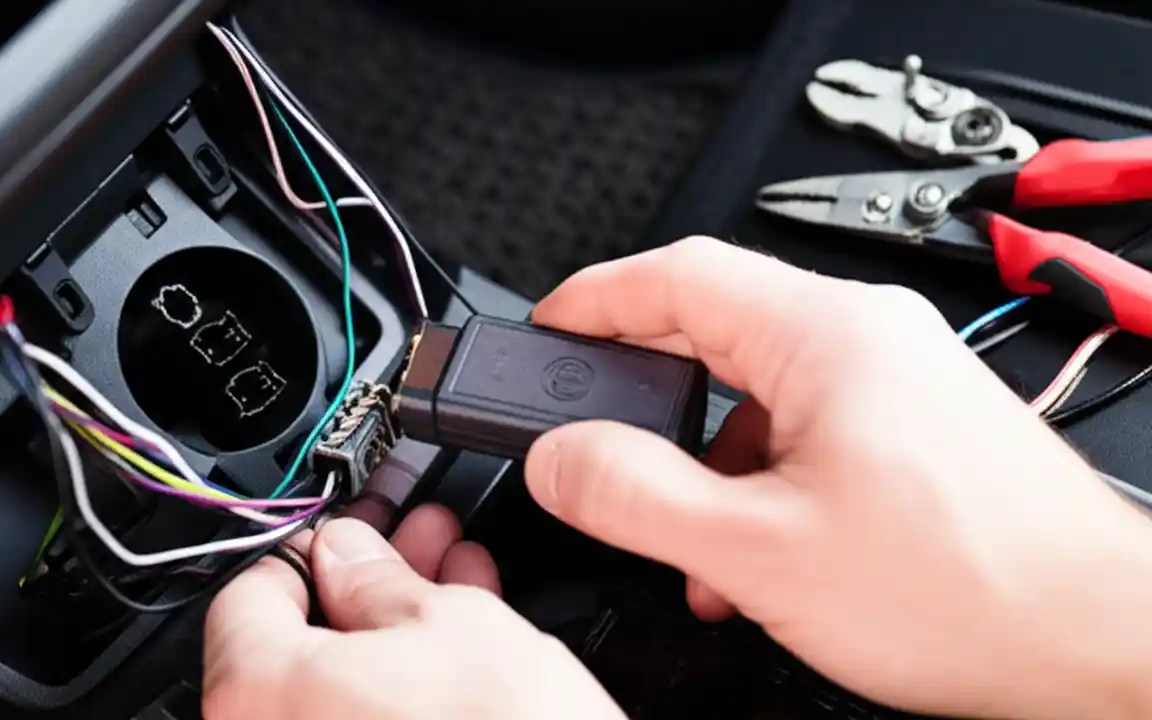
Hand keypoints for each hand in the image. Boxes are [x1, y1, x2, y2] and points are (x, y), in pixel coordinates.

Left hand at [203, 504, 622, 718]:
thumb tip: (349, 552)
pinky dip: (400, 687)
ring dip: (393, 626)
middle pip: (298, 641)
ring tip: (451, 579)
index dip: (314, 543)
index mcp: (258, 693)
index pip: (248, 590)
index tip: (357, 527)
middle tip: (413, 542)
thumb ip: (378, 576)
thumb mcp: (449, 623)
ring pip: (337, 688)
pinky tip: (456, 645)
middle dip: (367, 579)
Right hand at [527, 237, 1151, 719]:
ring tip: (681, 535)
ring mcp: (897, 380)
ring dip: (703, 460)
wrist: (1103, 644)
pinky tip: (749, 555)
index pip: (678, 275)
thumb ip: (636, 496)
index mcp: (829, 335)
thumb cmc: (973, 589)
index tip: (546, 330)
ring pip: (758, 393)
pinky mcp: (913, 428)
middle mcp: (870, 337)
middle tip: (588, 431)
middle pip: (716, 329)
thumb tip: (561, 457)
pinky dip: (758, 481)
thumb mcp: (761, 551)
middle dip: (643, 390)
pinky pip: (806, 430)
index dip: (595, 298)